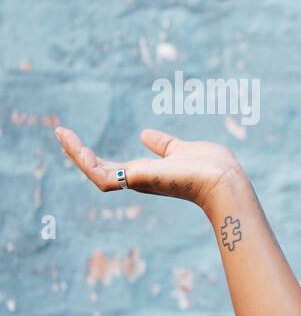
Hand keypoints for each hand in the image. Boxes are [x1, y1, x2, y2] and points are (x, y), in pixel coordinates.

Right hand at [53, 125, 243, 210]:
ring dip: (76, 154)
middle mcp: (139, 179)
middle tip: (60, 133)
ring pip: (95, 173)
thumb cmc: (212, 167)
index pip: (114, 166)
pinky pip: (102, 175)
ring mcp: (137, 182)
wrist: (224, 179)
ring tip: (62, 134)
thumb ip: (163, 145)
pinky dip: (86, 162)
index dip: (95, 155)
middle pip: (99, 170)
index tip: (79, 140)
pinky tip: (77, 146)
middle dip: (78, 154)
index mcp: (148, 173)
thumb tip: (144, 134)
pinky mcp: (137, 180)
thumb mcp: (181, 149)